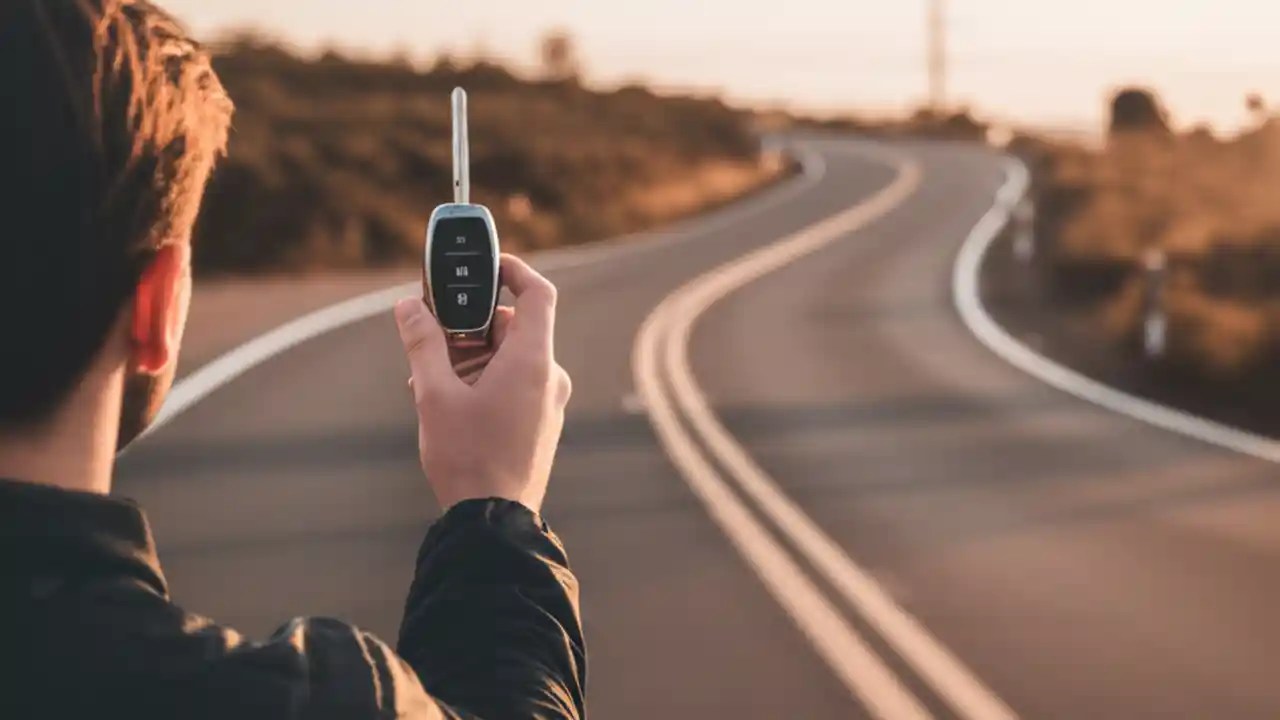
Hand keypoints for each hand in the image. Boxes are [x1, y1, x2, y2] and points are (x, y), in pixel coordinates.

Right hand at [394, 254, 571, 513]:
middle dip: (469, 326)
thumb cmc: (468, 460)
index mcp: (533, 361)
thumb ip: (422, 343)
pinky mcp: (540, 422)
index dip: (512, 269)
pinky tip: (447, 402)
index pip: (537, 292)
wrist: (492, 522)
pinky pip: (513, 384)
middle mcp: (550, 377)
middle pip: (513, 326)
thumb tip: (408, 307)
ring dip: (469, 357)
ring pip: (509, 358)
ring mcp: (548, 402)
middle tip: (432, 336)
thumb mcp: (434, 394)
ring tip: (429, 380)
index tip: (483, 263)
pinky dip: (482, 380)